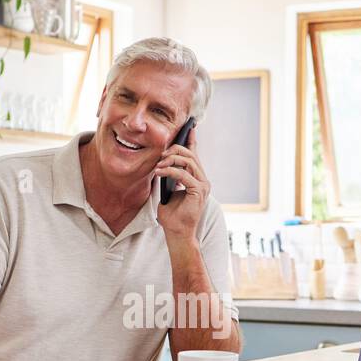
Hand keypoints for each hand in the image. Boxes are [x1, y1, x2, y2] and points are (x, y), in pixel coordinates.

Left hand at [155, 125, 210, 245]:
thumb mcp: (167, 191)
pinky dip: (170, 171)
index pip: (194, 155)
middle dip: (174, 150)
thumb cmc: (172, 216)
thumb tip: (160, 163)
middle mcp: (203, 180)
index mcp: (197, 179)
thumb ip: (169, 177)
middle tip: (159, 156)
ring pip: (188, 161)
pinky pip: (184, 174)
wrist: (177, 233)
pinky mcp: (198, 191)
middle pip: (190, 155)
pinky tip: (159, 173)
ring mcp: (203, 185)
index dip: (191, 140)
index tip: (188, 127)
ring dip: (170, 160)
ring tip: (158, 167)